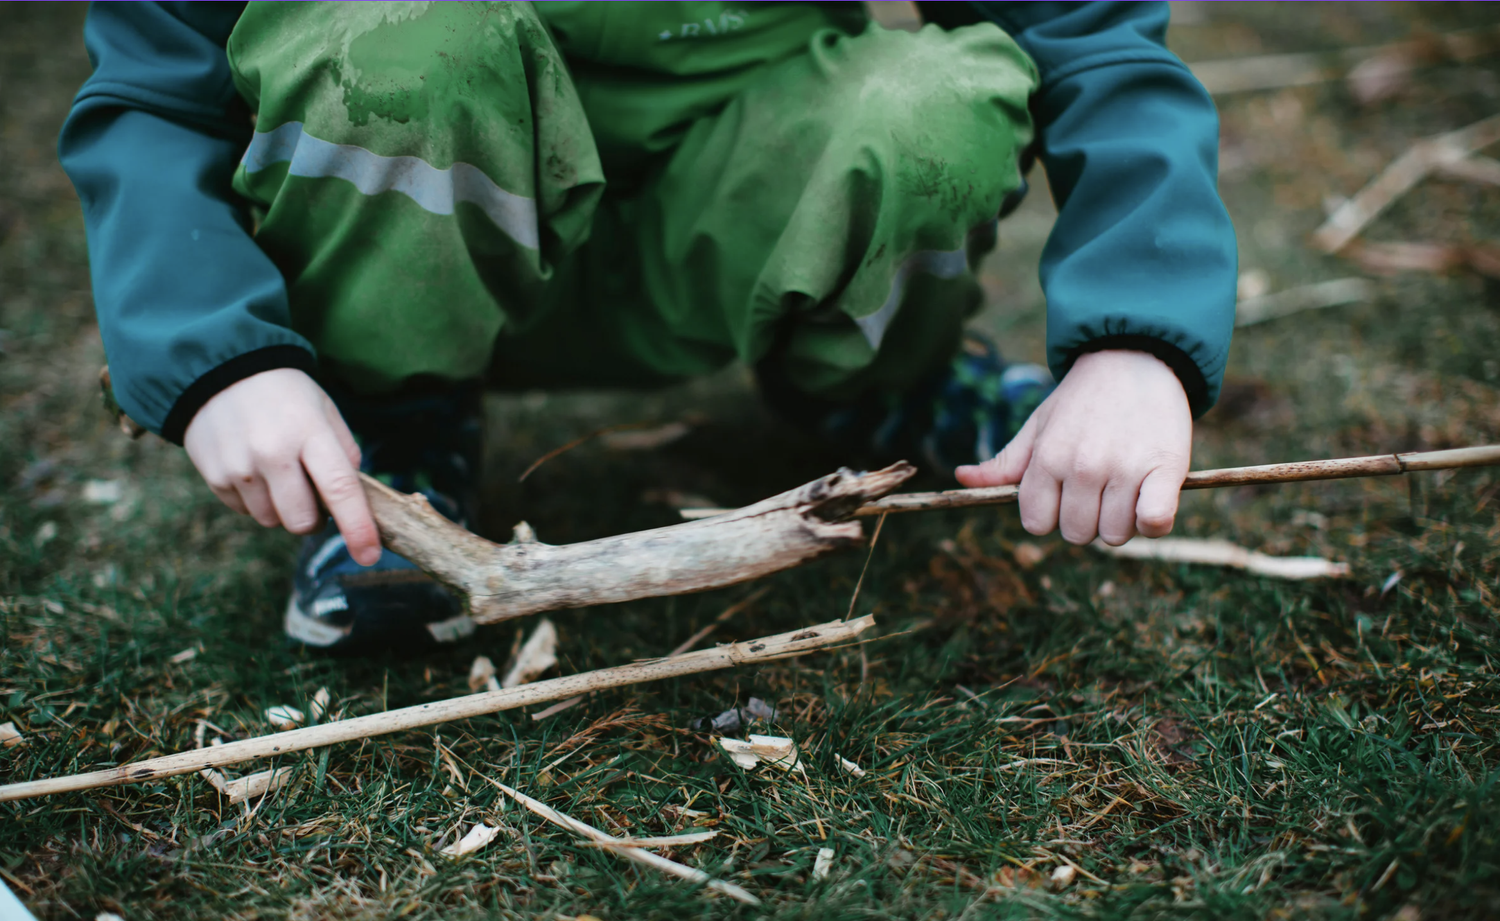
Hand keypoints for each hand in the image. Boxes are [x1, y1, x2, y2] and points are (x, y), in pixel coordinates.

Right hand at [184, 368, 381, 565]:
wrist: (216, 370)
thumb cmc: (284, 394)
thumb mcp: (323, 410)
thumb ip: (344, 453)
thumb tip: (354, 500)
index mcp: (310, 432)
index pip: (340, 488)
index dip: (357, 527)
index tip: (369, 556)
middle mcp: (273, 453)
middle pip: (303, 521)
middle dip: (315, 519)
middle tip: (312, 493)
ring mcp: (240, 467)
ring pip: (273, 521)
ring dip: (283, 508)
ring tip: (278, 472)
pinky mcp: (214, 477)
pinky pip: (246, 512)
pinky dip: (256, 500)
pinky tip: (253, 468)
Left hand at [955, 349, 1191, 545]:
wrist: (1135, 358)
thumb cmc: (1082, 399)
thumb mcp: (1039, 425)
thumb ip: (1006, 461)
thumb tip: (962, 477)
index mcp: (1047, 458)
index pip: (1036, 523)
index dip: (1050, 514)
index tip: (1065, 495)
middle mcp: (1082, 467)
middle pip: (1076, 534)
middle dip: (1086, 520)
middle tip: (1099, 489)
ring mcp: (1124, 470)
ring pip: (1114, 535)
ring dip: (1121, 521)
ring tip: (1126, 488)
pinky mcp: (1165, 469)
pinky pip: (1155, 523)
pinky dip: (1153, 522)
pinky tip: (1151, 501)